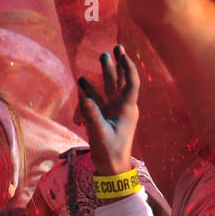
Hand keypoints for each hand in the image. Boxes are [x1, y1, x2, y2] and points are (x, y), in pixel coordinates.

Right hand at [77, 44, 139, 175]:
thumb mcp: (101, 135)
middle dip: (119, 64)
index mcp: (127, 109)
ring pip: (111, 87)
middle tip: (117, 47)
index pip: (131, 84)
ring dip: (106, 73)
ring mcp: (114, 111)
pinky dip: (91, 90)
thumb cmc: (110, 152)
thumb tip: (84, 99)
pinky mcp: (105, 117)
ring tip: (103, 56)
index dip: (128, 68)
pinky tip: (83, 81)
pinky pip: (98, 99)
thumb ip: (93, 117)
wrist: (112, 168)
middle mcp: (123, 107)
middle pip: (122, 81)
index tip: (122, 54)